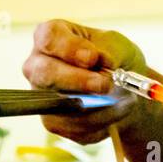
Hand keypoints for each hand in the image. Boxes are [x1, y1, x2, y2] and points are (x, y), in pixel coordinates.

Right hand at [22, 19, 147, 144]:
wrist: (124, 88)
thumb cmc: (114, 57)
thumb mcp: (117, 45)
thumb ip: (108, 51)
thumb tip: (101, 63)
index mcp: (52, 36)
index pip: (48, 38)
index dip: (68, 48)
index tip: (92, 57)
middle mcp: (38, 64)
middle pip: (45, 72)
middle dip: (77, 80)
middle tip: (103, 84)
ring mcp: (42, 94)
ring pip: (60, 103)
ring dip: (97, 103)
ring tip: (122, 97)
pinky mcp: (53, 121)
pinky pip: (73, 125)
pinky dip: (101, 119)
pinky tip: (114, 110)